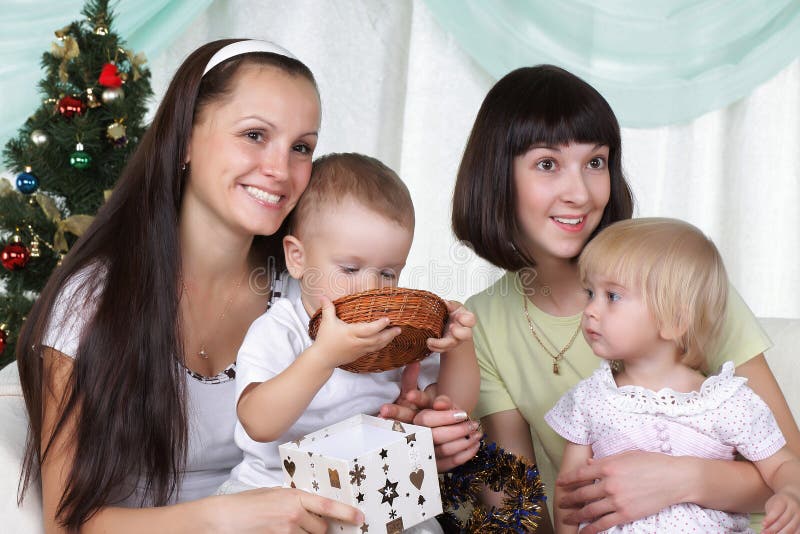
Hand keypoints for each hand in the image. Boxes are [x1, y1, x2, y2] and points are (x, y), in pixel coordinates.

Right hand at [213, 487, 362, 533]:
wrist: (224, 519)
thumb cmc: (247, 504)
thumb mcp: (274, 494)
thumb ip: (295, 500)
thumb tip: (311, 507)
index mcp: (294, 497)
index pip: (327, 505)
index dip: (346, 513)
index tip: (360, 518)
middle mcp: (294, 515)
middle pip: (321, 529)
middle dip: (317, 529)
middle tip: (303, 524)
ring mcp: (286, 532)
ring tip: (283, 526)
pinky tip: (278, 531)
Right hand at [313, 296, 399, 367]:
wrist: (323, 359)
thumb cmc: (325, 341)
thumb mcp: (326, 322)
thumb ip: (327, 308)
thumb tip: (322, 296)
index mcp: (351, 333)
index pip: (369, 329)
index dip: (379, 325)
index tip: (388, 319)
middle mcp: (357, 342)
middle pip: (377, 339)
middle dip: (389, 334)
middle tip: (399, 328)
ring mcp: (360, 350)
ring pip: (377, 345)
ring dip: (388, 339)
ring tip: (396, 333)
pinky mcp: (360, 354)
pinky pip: (374, 349)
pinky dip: (381, 344)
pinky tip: (386, 340)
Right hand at [380, 366, 480, 471]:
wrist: (418, 435)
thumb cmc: (415, 412)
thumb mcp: (409, 396)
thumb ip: (410, 380)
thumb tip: (414, 364)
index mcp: (407, 422)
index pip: (422, 419)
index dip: (442, 416)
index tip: (462, 413)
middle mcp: (413, 440)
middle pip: (435, 435)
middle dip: (456, 428)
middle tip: (470, 420)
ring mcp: (423, 455)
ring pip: (444, 450)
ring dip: (463, 440)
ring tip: (476, 430)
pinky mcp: (433, 467)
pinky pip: (450, 464)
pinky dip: (465, 455)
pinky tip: (475, 446)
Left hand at [427, 300, 475, 353]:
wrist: (446, 322)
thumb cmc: (451, 313)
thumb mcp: (452, 306)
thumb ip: (450, 304)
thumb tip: (446, 303)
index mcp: (465, 319)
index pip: (471, 320)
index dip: (466, 320)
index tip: (458, 316)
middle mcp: (462, 331)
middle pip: (466, 335)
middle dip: (459, 333)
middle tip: (451, 327)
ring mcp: (455, 339)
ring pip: (451, 344)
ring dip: (441, 343)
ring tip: (430, 341)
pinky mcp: (446, 345)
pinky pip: (442, 349)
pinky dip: (434, 347)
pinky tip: (429, 343)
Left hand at [556, 452, 679, 532]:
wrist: (674, 479)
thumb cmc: (651, 463)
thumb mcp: (626, 455)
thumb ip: (605, 460)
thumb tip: (588, 464)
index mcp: (608, 466)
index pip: (580, 474)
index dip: (567, 479)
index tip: (560, 483)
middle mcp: (609, 484)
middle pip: (582, 494)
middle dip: (569, 499)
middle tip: (561, 502)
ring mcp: (617, 501)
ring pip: (589, 510)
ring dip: (576, 515)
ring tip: (568, 517)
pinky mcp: (626, 514)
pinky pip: (604, 524)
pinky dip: (591, 529)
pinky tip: (584, 532)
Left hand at [763, 490, 799, 533]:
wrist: (793, 498)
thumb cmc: (779, 503)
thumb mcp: (772, 504)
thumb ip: (770, 515)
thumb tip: (765, 528)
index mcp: (784, 500)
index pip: (776, 511)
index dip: (769, 519)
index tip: (762, 525)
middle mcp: (794, 507)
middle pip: (782, 521)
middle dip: (772, 529)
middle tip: (764, 533)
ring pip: (790, 528)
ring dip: (780, 533)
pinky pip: (797, 531)